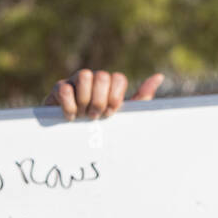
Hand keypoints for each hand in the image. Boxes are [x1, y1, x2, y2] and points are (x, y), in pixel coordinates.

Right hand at [43, 69, 163, 119]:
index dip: (116, 97)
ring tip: (84, 117)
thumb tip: (159, 76)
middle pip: (102, 76)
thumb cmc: (100, 127)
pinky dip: (69, 105)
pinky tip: (71, 117)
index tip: (112, 113)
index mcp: (108, 85)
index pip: (118, 78)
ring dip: (86, 101)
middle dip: (101, 100)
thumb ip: (141, 98)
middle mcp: (92, 80)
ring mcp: (73, 83)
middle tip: (97, 117)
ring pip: (84, 75)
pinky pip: (64, 88)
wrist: (73, 141)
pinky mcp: (57, 90)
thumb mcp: (124, 116)